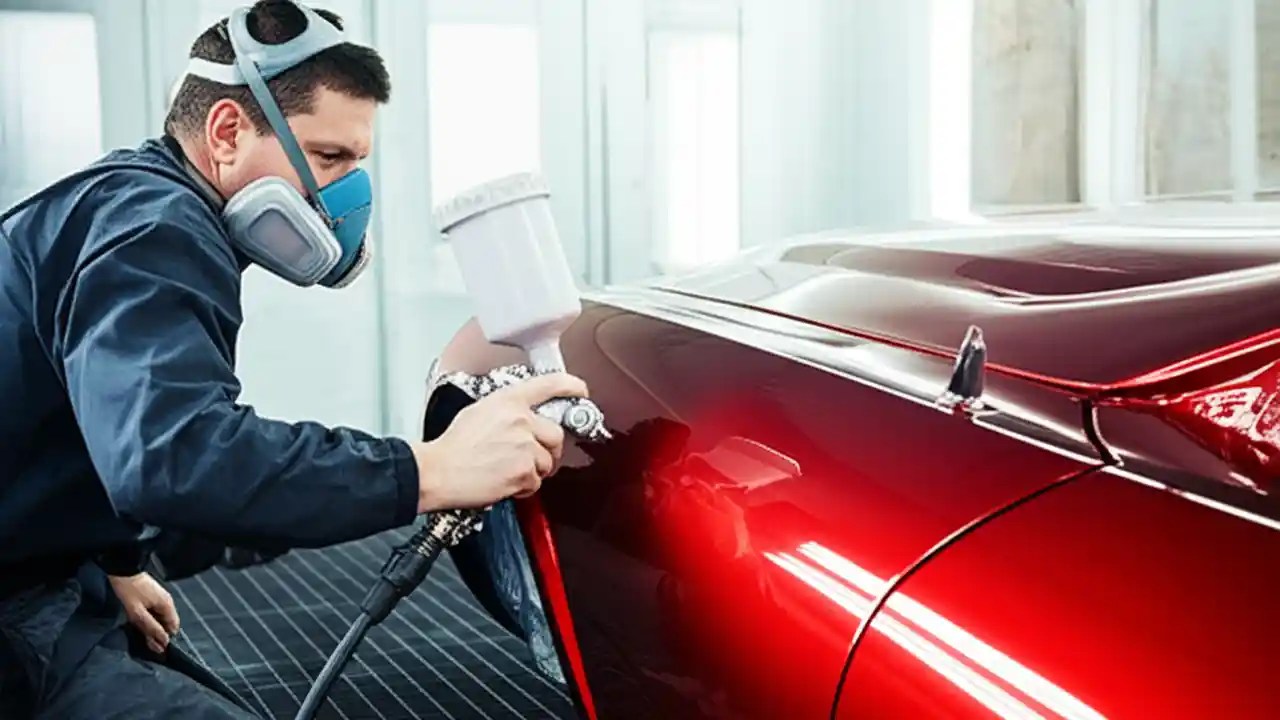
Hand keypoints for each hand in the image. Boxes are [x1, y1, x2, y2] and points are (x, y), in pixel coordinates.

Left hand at [108, 572, 179, 654]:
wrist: (122, 569)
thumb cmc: (129, 592)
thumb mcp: (137, 613)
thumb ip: (151, 628)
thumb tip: (163, 644)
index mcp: (167, 606)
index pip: (174, 628)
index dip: (165, 638)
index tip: (154, 648)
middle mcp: (168, 602)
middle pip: (168, 623)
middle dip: (158, 633)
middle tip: (144, 642)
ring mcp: (161, 598)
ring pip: (161, 618)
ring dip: (153, 626)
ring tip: (140, 632)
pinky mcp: (153, 595)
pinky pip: (156, 612)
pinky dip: (150, 619)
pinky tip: (140, 622)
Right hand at [414, 372, 588, 510]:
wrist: (438, 472)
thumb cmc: (452, 446)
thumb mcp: (478, 412)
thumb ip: (507, 411)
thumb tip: (524, 419)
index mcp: (508, 401)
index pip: (550, 384)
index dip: (571, 386)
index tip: (580, 390)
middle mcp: (521, 420)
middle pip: (556, 435)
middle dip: (548, 449)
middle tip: (532, 457)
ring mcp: (524, 446)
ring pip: (548, 462)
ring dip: (534, 471)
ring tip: (508, 470)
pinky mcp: (523, 472)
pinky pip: (536, 482)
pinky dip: (524, 488)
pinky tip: (504, 482)